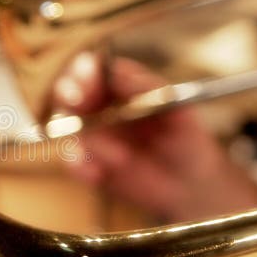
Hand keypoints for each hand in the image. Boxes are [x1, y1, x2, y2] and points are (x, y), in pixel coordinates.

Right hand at [53, 53, 256, 221]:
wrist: (188, 189)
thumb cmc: (186, 141)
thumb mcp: (178, 111)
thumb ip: (149, 90)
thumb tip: (117, 74)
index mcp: (119, 85)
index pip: (93, 68)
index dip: (85, 70)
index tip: (88, 77)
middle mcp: (98, 105)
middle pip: (68, 90)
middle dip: (68, 93)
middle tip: (77, 101)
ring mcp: (89, 135)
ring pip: (69, 127)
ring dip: (90, 142)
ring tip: (123, 159)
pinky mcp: (87, 163)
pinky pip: (72, 161)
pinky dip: (81, 166)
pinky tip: (99, 175)